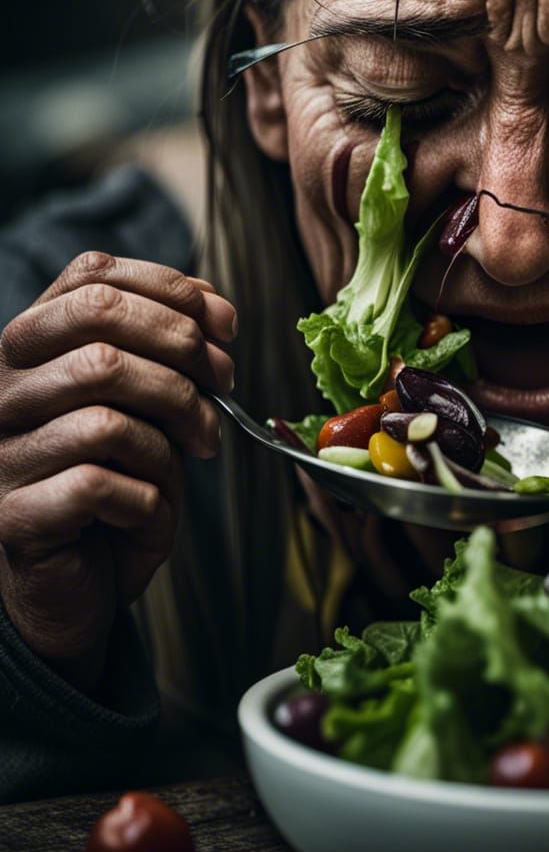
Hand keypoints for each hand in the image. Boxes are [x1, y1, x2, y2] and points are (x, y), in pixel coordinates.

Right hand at [0, 252, 235, 695]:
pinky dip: (146, 496)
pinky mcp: (14, 514)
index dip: (170, 289)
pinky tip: (147, 507)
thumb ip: (176, 349)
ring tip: (195, 451)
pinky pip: (95, 484)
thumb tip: (218, 310)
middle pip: (100, 329)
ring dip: (173, 434)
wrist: (82, 575)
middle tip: (222, 390)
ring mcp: (2, 451)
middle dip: (184, 353)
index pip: (91, 276)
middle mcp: (4, 387)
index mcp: (36, 346)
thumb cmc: (124, 475)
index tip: (223, 328)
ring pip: (105, 411)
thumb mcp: (156, 399)